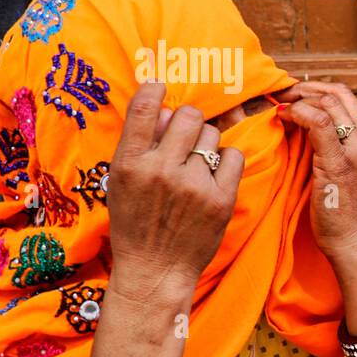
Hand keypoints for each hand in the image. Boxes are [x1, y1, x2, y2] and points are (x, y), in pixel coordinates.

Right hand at [106, 81, 242, 302]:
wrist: (156, 269)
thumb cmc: (137, 223)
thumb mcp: (122, 182)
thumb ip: (141, 145)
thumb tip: (167, 109)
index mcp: (129, 163)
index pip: (143, 108)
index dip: (155, 90)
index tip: (161, 87)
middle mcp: (160, 170)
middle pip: (189, 116)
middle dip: (189, 122)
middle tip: (185, 139)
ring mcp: (193, 185)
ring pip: (213, 135)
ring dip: (207, 144)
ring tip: (196, 165)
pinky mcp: (220, 199)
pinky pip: (233, 156)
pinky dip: (226, 161)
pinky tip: (214, 175)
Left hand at [274, 82, 356, 262]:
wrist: (354, 241)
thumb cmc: (344, 212)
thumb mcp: (347, 171)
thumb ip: (336, 146)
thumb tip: (306, 124)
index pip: (346, 98)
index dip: (316, 90)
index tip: (293, 96)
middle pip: (339, 93)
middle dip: (305, 89)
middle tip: (281, 96)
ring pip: (329, 101)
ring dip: (299, 99)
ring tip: (280, 107)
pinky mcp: (342, 160)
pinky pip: (317, 121)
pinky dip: (297, 113)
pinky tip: (283, 119)